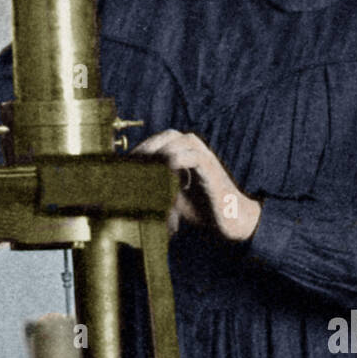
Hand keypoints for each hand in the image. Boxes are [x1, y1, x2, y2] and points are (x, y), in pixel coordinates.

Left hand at [130, 130, 260, 240]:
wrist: (231, 221)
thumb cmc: (203, 209)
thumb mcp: (173, 196)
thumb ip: (157, 185)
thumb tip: (133, 185)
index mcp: (187, 152)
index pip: (160, 141)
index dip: (141, 150)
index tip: (125, 164)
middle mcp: (196, 149)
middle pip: (166, 136)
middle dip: (147, 149)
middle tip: (132, 165)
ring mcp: (204, 155)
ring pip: (176, 141)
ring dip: (156, 154)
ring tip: (143, 169)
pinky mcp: (210, 167)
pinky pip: (189, 156)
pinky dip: (172, 162)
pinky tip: (160, 174)